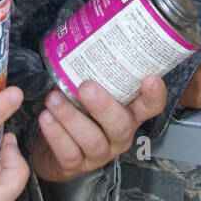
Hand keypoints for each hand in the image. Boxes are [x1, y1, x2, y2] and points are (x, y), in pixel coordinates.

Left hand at [30, 76, 166, 182]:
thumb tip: (86, 34)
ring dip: (71, 118)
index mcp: (128, 116)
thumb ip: (96, 74)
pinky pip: (69, 153)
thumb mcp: (91, 94)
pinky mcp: (76, 165)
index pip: (151, 108)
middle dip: (104, 106)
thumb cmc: (77, 113)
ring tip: (53, 99)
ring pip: (92, 140)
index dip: (154, 96)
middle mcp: (118, 136)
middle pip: (121, 126)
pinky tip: (46, 118)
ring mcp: (99, 154)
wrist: (53, 151)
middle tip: (86, 86)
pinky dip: (56, 134)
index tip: (151, 79)